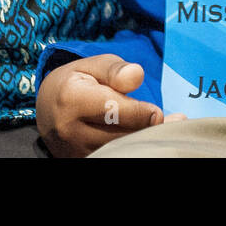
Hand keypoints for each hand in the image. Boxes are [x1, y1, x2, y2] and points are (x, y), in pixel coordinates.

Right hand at [35, 54, 180, 156]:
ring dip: (147, 140)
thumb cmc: (77, 81)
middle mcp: (69, 130)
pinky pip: (113, 156)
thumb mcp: (93, 65)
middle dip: (149, 129)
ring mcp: (74, 150)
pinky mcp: (81, 160)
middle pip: (117, 135)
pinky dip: (135, 148)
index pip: (112, 111)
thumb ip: (115, 69)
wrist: (47, 108)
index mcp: (71, 99)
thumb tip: (138, 75)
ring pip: (118, 150)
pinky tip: (153, 138)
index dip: (139, 113)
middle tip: (178, 121)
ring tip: (173, 127)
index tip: (158, 112)